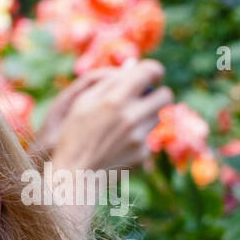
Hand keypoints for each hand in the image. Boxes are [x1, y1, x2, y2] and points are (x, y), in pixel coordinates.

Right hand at [40, 59, 173, 173]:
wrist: (74, 174)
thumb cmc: (74, 133)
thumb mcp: (83, 102)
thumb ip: (109, 81)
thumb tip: (134, 64)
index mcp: (115, 99)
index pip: (151, 72)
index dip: (153, 70)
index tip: (151, 74)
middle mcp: (131, 118)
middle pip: (166, 95)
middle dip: (157, 93)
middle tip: (144, 97)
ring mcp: (139, 139)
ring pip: (158, 117)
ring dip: (146, 115)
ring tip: (124, 123)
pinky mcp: (142, 155)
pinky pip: (148, 138)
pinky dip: (138, 137)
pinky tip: (118, 144)